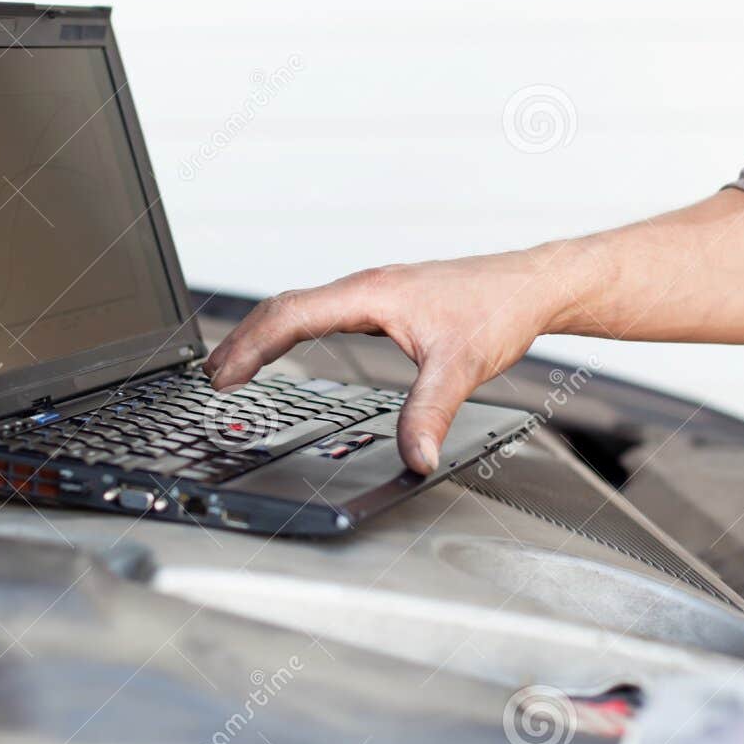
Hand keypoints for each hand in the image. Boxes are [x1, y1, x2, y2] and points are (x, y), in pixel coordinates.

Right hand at [204, 247, 573, 472]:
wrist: (531, 285)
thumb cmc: (498, 307)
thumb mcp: (460, 367)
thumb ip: (430, 414)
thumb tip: (413, 458)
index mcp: (371, 293)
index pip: (290, 313)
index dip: (249, 346)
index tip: (222, 375)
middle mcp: (367, 287)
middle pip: (285, 307)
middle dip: (243, 341)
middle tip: (211, 377)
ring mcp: (375, 292)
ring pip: (302, 306)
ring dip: (265, 333)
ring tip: (236, 364)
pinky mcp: (387, 302)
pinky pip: (323, 311)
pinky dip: (293, 330)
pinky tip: (292, 349)